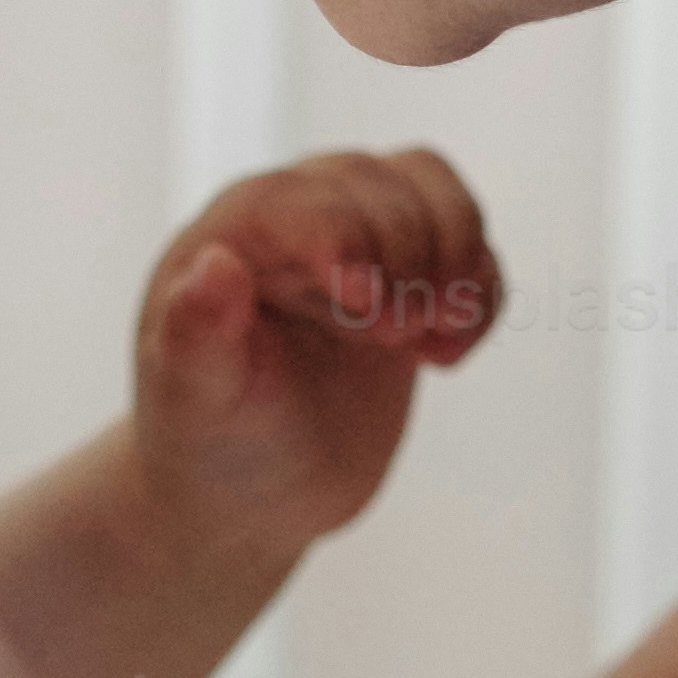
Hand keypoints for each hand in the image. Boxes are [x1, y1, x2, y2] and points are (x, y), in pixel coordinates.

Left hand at [130, 146, 498, 561]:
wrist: (254, 489)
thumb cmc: (210, 441)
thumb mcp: (196, 401)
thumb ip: (196, 335)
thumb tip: (213, 264)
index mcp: (236, 233)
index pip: (307, 202)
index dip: (348, 240)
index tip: (368, 306)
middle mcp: (297, 216)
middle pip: (384, 188)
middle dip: (408, 262)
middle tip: (394, 341)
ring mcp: (358, 237)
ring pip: (434, 190)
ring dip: (458, 262)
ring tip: (434, 342)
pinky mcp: (406, 272)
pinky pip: (469, 241)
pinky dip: (481, 292)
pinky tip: (446, 354)